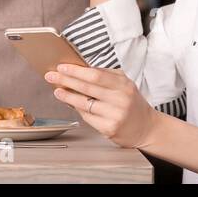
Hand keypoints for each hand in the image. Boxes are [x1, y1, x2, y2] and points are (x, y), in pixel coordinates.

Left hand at [44, 62, 158, 149]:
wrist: (146, 128)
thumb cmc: (131, 103)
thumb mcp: (124, 84)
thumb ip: (105, 76)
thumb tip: (79, 71)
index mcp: (124, 84)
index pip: (96, 75)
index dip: (77, 71)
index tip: (62, 67)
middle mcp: (120, 99)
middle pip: (87, 87)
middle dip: (66, 80)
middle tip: (51, 75)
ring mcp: (115, 115)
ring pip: (84, 104)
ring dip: (67, 96)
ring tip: (57, 90)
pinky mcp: (109, 129)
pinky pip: (88, 117)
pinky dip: (77, 109)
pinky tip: (70, 104)